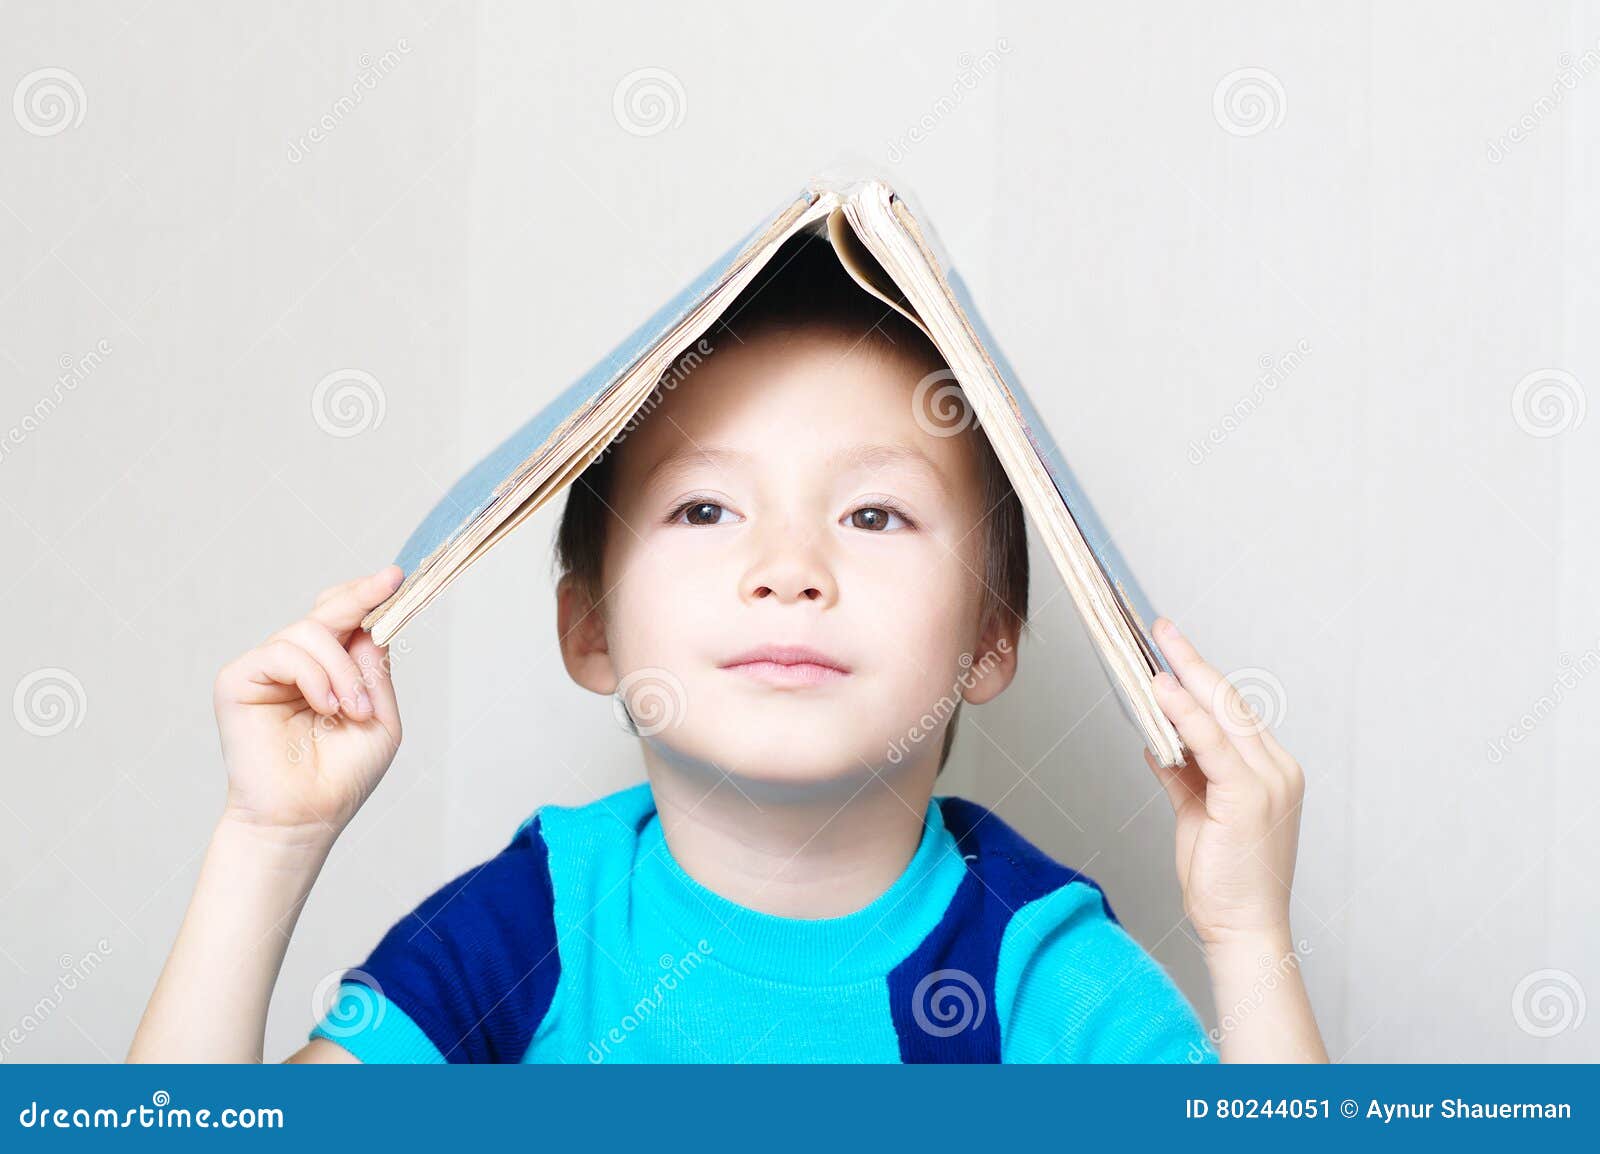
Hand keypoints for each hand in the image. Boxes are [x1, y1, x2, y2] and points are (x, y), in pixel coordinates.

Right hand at [212, 565, 404, 842]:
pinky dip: (314, 676)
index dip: (367, 595)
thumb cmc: (340, 776)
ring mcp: (267, 669)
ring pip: (310, 631)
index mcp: (330, 670)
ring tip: (353, 711)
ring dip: (342, 669)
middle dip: (360, 600)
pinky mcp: (239, 679)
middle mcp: (297, 663)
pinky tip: (327, 707)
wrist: (304, 817)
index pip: (345, 619)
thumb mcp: (379, 717)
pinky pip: (283, 652)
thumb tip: (371, 625)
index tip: (396, 576)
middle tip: (388, 585)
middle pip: (326, 610)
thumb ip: (375, 671)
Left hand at [1142, 617, 1304, 955]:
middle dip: (1192, 662)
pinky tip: (1163, 692)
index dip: (1201, 676)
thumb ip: (1183, 775)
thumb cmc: (1223, 880)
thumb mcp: (1197, 815)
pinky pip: (1213, 745)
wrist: (1243, 929)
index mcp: (1270, 771)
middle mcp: (1278, 769)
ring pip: (1223, 715)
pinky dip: (1187, 715)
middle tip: (1160, 629)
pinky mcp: (1251, 796)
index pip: (1232, 711)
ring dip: (1187, 677)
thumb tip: (1158, 742)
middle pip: (1230, 702)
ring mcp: (1270, 781)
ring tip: (1155, 648)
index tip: (1171, 648)